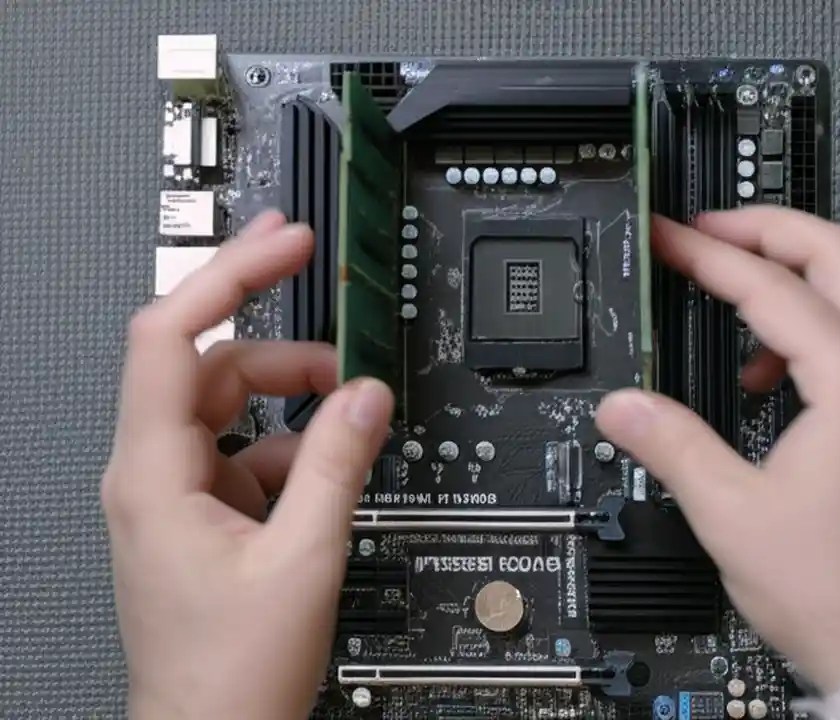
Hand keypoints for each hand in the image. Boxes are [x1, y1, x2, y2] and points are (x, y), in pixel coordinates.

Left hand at [101, 211, 393, 719]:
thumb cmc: (228, 674)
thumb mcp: (304, 557)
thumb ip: (339, 463)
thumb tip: (366, 395)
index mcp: (153, 474)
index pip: (170, 336)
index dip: (227, 276)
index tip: (282, 244)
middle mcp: (151, 475)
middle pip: (209, 364)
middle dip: (280, 339)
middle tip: (337, 321)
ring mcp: (175, 496)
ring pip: (231, 408)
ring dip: (294, 397)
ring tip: (352, 407)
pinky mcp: (202, 517)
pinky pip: (247, 452)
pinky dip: (295, 445)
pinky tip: (335, 464)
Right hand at [597, 207, 839, 692]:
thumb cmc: (835, 589)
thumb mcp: (728, 511)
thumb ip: (670, 443)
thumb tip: (625, 406)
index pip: (772, 286)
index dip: (708, 254)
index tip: (669, 238)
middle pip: (837, 251)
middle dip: (766, 230)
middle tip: (707, 231)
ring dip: (791, 276)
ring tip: (729, 302)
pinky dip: (813, 325)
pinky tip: (767, 371)